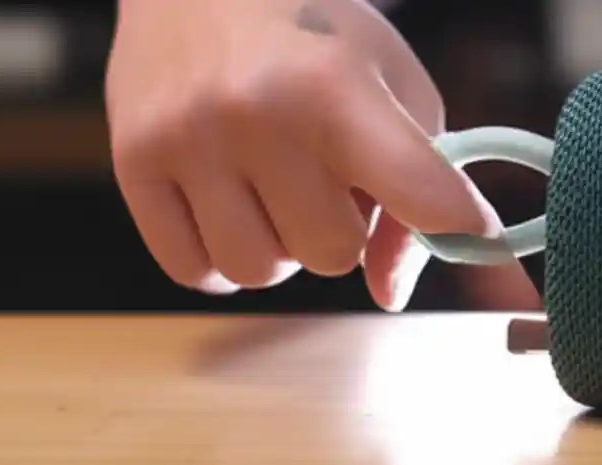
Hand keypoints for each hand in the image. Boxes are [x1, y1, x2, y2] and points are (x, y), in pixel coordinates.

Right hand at [105, 0, 501, 309]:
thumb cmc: (314, 35)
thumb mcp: (392, 86)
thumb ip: (415, 190)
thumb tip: (388, 292)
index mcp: (335, 86)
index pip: (421, 194)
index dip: (456, 222)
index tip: (471, 227)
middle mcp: (254, 114)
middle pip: (331, 254)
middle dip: (340, 225)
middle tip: (324, 172)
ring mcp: (185, 140)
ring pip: (260, 272)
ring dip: (279, 244)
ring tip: (273, 183)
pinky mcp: (131, 163)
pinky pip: (196, 272)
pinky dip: (221, 255)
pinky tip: (229, 203)